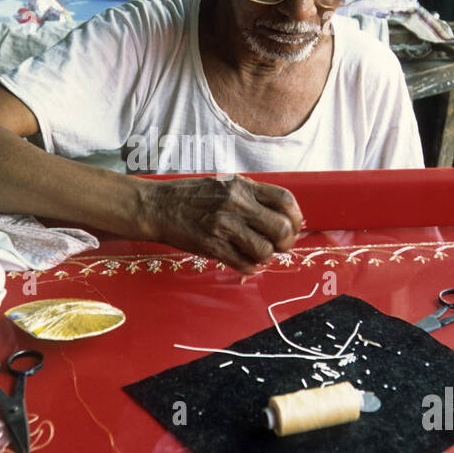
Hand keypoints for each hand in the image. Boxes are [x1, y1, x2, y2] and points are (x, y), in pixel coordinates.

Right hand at [141, 175, 302, 273]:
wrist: (157, 206)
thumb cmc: (192, 196)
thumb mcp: (225, 185)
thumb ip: (252, 196)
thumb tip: (283, 215)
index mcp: (242, 186)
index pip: (285, 200)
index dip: (296, 217)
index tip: (293, 226)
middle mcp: (236, 204)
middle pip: (282, 228)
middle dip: (286, 242)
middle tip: (279, 246)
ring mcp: (224, 226)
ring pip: (264, 250)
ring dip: (265, 257)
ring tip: (256, 254)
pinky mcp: (211, 245)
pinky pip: (244, 264)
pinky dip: (249, 267)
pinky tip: (242, 262)